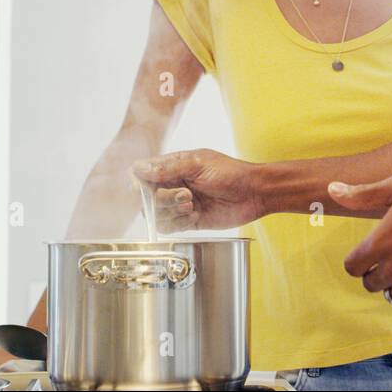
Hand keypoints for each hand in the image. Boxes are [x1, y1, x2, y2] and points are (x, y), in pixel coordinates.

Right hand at [132, 149, 264, 230]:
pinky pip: (170, 227)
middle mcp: (174, 185)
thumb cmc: (231, 173)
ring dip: (172, 212)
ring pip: (157, 215)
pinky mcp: (188, 220)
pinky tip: (195, 216)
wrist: (253, 194)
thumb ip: (168, 167)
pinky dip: (179, 224)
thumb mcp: (198, 164)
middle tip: (185, 196)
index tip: (143, 189)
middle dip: (163, 200)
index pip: (142, 173)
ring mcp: (180, 203)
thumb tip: (140, 168)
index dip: (138, 183)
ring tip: (192, 206)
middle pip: (148, 198)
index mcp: (174, 166)